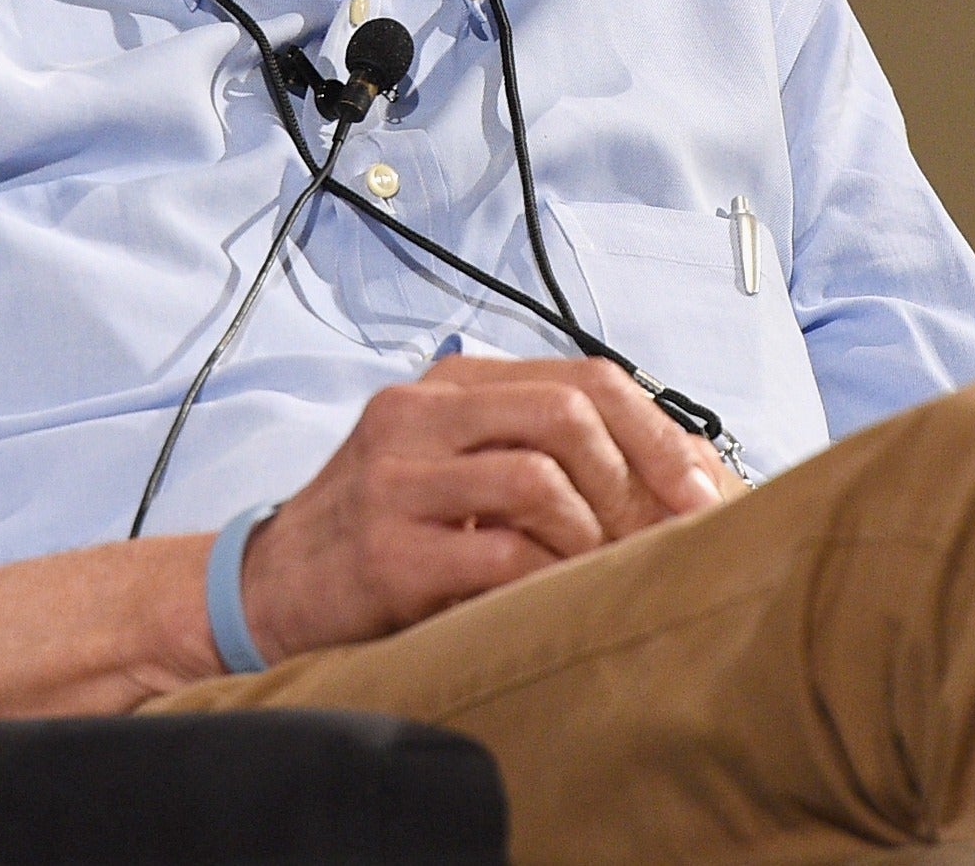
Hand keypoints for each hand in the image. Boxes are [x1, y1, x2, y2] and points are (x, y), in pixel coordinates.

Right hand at [240, 355, 741, 660]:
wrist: (272, 587)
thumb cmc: (386, 531)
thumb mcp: (455, 468)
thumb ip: (537, 451)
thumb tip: (675, 474)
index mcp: (447, 386)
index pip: (580, 377)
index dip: (657, 432)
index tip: (703, 492)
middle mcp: (417, 415)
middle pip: (567, 412)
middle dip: (639, 478)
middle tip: (669, 535)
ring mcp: (396, 479)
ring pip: (540, 478)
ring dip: (595, 535)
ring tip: (603, 572)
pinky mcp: (388, 551)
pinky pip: (501, 553)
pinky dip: (549, 577)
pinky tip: (553, 597)